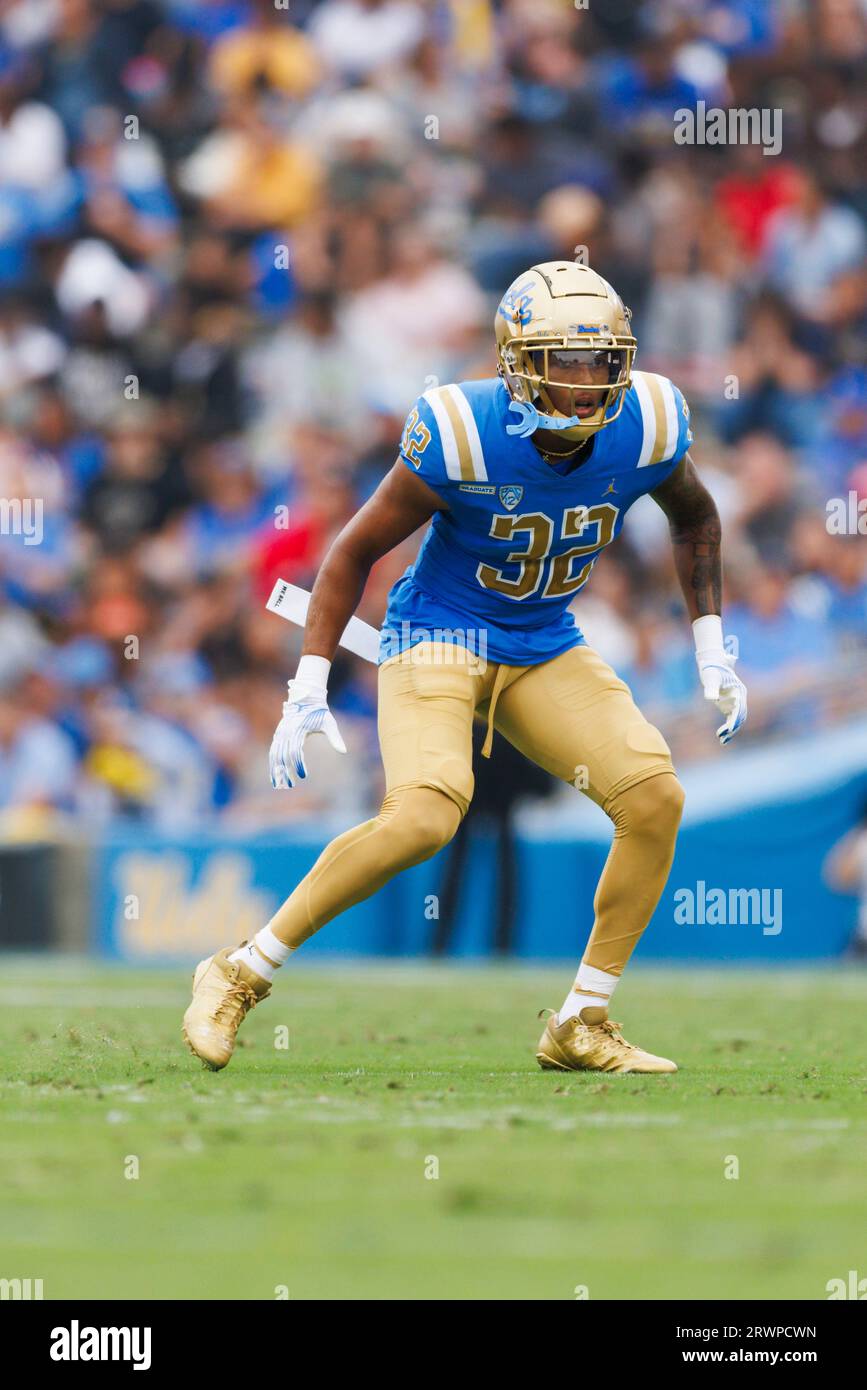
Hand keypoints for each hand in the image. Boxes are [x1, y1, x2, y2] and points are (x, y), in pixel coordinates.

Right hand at [269, 677, 345, 788]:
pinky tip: (274, 773)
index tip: (304, 776)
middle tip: (289, 786)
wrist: (307, 697)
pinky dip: (272, 762)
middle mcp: (286, 732)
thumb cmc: (320, 712)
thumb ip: (335, 738)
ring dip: (275, 770)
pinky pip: (273, 750)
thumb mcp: (329, 723)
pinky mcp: (279, 734)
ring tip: (277, 784)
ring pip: (275, 754)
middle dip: (285, 772)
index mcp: (298, 730)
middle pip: (282, 755)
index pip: (296, 751)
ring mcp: (280, 733)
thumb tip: (344, 751)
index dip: (298, 764)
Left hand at [693, 616, 746, 745]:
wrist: (712, 663)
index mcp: (739, 692)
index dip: (734, 720)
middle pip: (740, 716)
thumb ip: (711, 688)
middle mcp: (740, 697)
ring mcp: (736, 701)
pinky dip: (728, 727)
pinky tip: (722, 737)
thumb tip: (711, 698)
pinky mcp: (729, 704)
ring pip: (737, 719)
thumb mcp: (710, 678)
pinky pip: (731, 718)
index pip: (739, 709)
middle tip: (723, 738)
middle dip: (733, 728)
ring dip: (731, 730)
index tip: (728, 730)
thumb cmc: (712, 669)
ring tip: (722, 740)